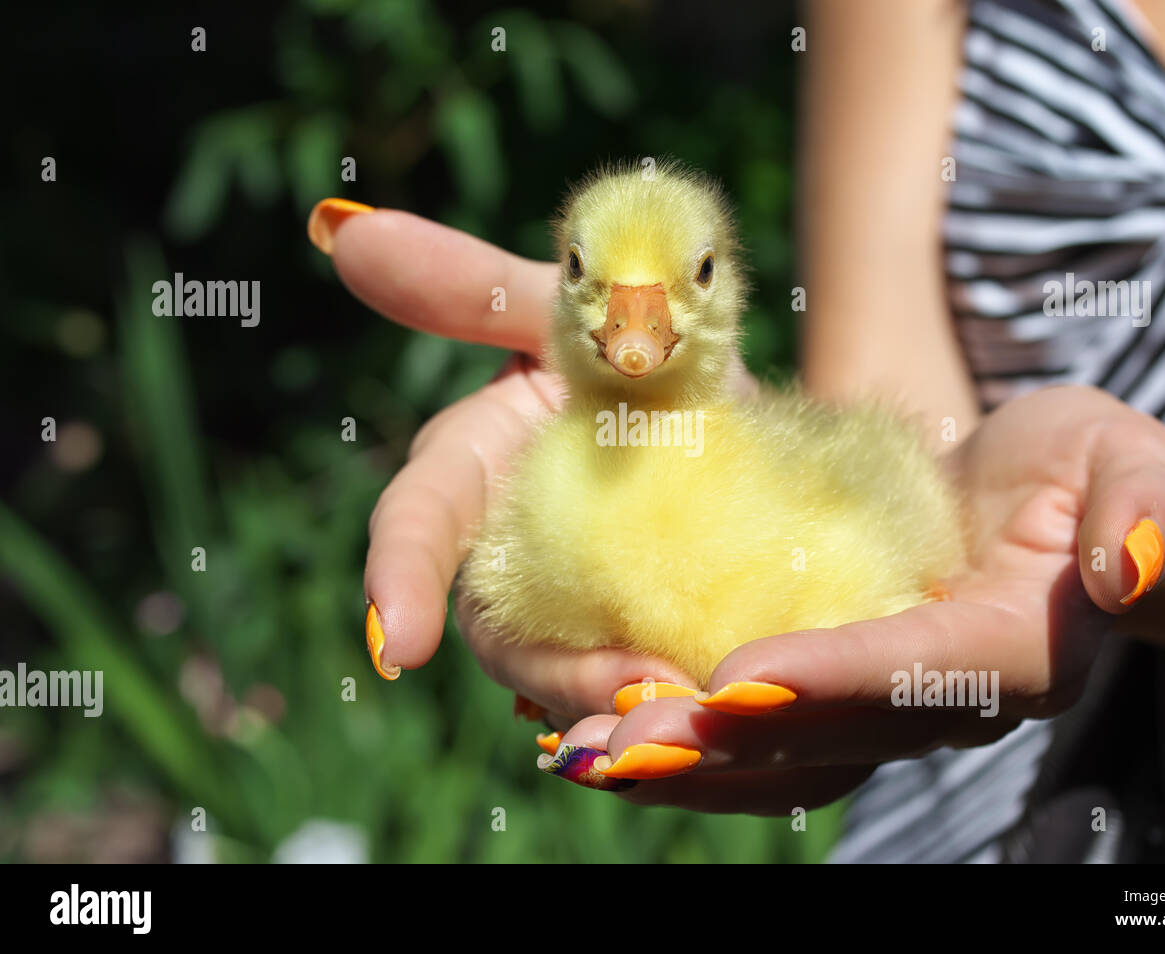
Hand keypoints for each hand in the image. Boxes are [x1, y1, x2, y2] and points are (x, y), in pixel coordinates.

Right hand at [314, 203, 747, 720]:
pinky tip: (719, 707)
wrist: (740, 395)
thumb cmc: (643, 334)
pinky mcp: (636, 635)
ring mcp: (573, 602)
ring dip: (616, 703)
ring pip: (567, 678)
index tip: (397, 645)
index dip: (399, 580)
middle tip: (638, 687)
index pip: (419, 525)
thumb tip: (344, 230)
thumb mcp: (578, 303)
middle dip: (553, 672)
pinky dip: (671, 704)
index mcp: (475, 471)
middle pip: (499, 630)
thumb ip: (473, 285)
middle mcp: (508, 549)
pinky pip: (638, 687)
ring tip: (689, 705)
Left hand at [547, 385, 1164, 811]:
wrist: (1040, 499)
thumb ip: (1141, 504)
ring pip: (780, 759)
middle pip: (829, 737)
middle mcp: (947, 706)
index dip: (830, 680)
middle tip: (614, 743)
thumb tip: (1124, 570)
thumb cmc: (1078, 466)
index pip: (918, 672)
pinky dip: (684, 740)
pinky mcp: (839, 700)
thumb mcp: (1126, 454)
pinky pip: (760, 736)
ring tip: (581, 755)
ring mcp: (888, 714)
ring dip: (680, 762)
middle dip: (721, 743)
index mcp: (1017, 649)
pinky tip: (600, 730)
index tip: (731, 680)